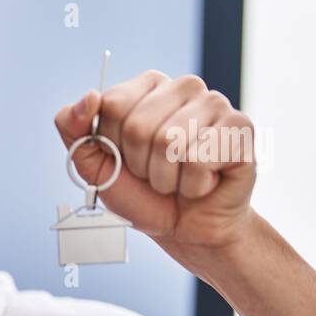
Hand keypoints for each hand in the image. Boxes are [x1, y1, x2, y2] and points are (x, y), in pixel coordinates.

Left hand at [54, 71, 256, 254]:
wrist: (185, 229)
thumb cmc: (143, 193)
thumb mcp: (94, 164)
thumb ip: (74, 128)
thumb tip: (88, 97)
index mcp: (148, 86)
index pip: (111, 104)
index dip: (113, 144)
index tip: (126, 157)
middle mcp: (185, 86)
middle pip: (139, 126)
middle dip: (140, 165)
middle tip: (156, 173)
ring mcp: (216, 103)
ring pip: (170, 143)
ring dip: (166, 178)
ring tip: (178, 178)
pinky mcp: (241, 128)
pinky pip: (200, 159)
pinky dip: (193, 184)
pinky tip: (204, 182)